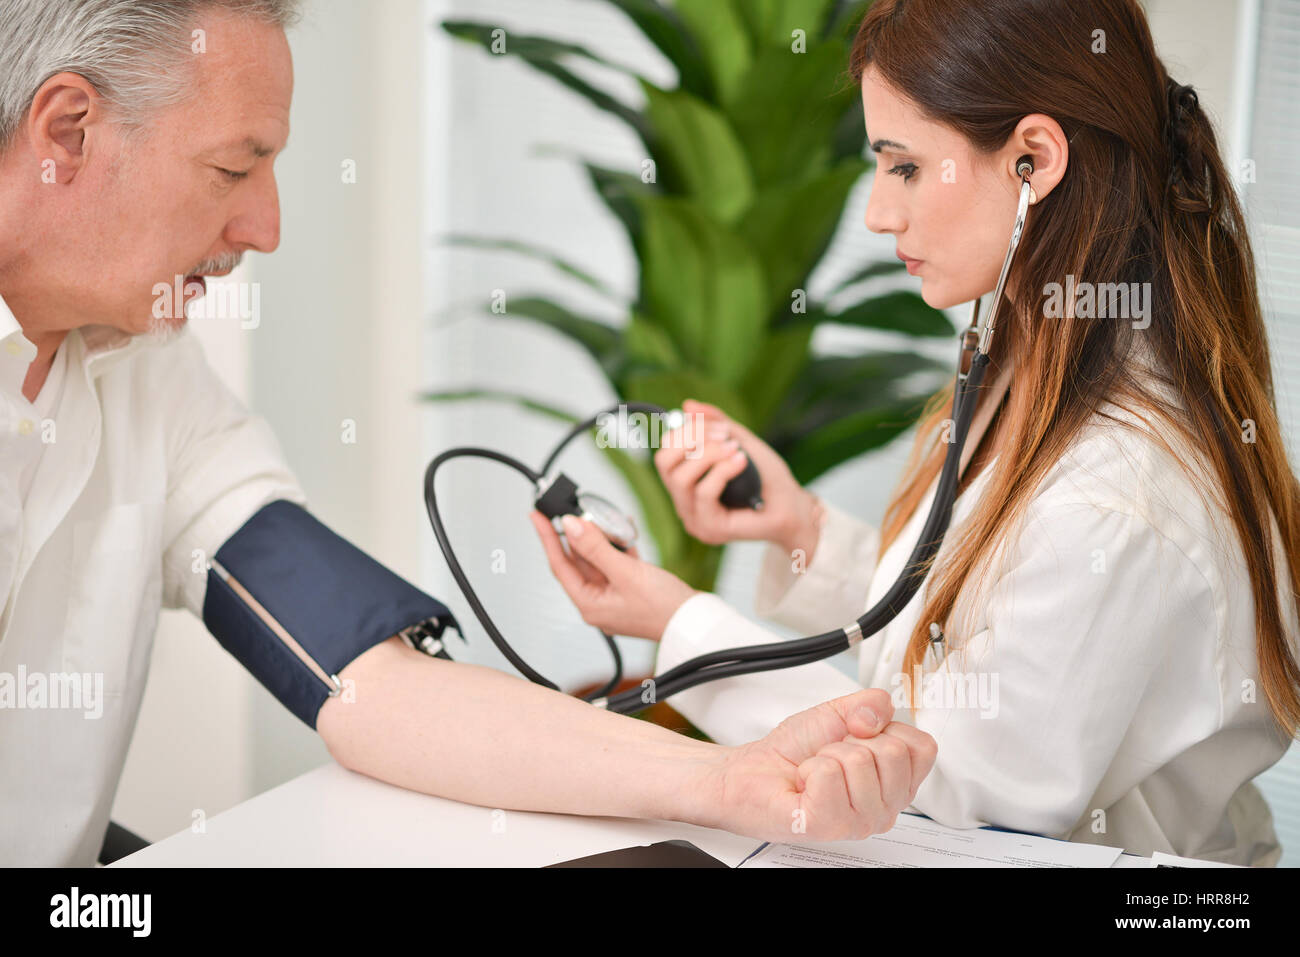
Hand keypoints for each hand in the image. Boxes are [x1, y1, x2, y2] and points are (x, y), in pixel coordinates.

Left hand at [529, 510, 698, 640]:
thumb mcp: (626, 573)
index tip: (536, 516)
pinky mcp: (631, 589)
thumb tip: (571, 525)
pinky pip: (617, 563)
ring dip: (603, 538)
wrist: (696, 622)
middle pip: (579, 560)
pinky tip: (625, 530)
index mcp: (590, 605)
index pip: (559, 565)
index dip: (547, 538)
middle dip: (581, 534)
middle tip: (579, 510)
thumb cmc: (664, 608)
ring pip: (599, 559)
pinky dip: (619, 546)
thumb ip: (596, 548)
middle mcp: (598, 602)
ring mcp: (615, 596)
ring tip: (608, 519)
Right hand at [655, 399, 821, 557]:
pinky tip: (741, 462)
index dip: (687, 431)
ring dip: (710, 455)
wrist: (792, 505)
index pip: (665, 452)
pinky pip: (703, 493)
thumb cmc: (766, 477)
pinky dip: (723, 471)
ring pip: (680, 478)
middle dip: (693, 439)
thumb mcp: (739, 441)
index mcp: (685, 483)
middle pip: (664, 463)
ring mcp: (694, 518)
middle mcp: (683, 502)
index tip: (721, 427)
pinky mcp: (709, 528)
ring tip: (736, 450)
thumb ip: (716, 423)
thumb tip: (688, 406)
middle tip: (726, 436)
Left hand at [696, 689, 936, 842]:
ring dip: (828, 754)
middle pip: (894, 753)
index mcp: (895, 782)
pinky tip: (805, 783)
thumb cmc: (796, 750)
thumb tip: (878, 715)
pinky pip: (829, 774)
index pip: (923, 748)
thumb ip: (872, 703)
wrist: (754, 770)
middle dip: (854, 741)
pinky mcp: (829, 825)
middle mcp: (884, 807)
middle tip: (833, 754)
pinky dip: (810, 767)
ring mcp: (859, 821)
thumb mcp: (841, 713)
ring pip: (860, 761)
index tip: (861, 736)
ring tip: (816, 770)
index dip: (888, 729)